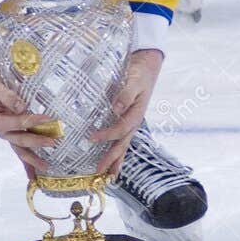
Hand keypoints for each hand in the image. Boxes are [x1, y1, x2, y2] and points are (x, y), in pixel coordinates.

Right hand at [0, 65, 54, 173]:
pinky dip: (26, 163)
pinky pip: (20, 151)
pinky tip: (33, 175)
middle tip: (53, 142)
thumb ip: (9, 97)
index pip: (19, 122)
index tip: (49, 118)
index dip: (33, 120)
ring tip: (45, 167)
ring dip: (33, 160)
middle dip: (37, 142)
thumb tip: (22, 107)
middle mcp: (2, 132)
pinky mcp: (12, 136)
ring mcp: (8, 136)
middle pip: (21, 141)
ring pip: (21, 151)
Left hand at [91, 49, 164, 176]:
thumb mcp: (134, 80)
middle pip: (122, 144)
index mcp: (136, 113)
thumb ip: (125, 95)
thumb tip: (115, 109)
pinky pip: (121, 138)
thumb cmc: (140, 71)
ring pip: (123, 145)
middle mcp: (134, 121)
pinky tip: (111, 159)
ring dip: (115, 160)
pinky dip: (117, 150)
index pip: (120, 129)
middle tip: (99, 171)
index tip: (91, 138)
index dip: (107, 135)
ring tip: (108, 176)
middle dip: (111, 159)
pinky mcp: (127, 119)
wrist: (148, 65)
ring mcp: (131, 122)